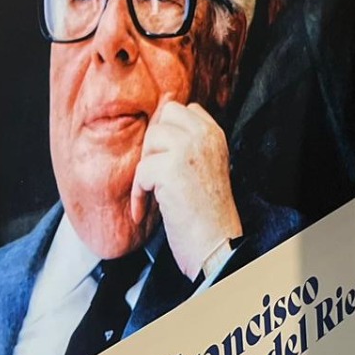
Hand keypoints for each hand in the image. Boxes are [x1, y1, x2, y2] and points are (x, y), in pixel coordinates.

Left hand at [131, 96, 242, 280]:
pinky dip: (138, 194)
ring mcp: (189, 151)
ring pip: (150, 140)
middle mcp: (205, 137)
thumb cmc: (209, 214)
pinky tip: (144, 211)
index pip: (185, 109)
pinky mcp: (171, 169)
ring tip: (153, 193)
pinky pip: (140, 171)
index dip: (169, 130)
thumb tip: (157, 127)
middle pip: (165, 115)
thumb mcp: (207, 168)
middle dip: (154, 143)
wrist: (216, 245)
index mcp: (216, 136)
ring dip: (146, 168)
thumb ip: (190, 145)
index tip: (164, 155)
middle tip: (157, 173)